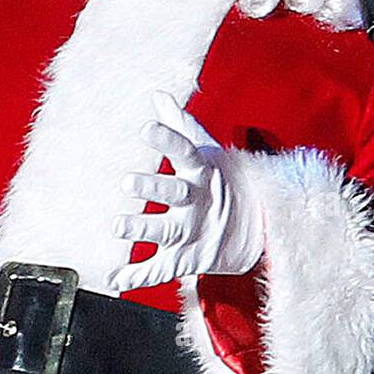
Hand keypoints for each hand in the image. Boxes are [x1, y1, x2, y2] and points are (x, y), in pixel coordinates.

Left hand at [106, 92, 264, 291]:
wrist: (257, 229)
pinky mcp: (188, 259)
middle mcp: (198, 201)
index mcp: (202, 172)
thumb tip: (158, 96)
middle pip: (175, 193)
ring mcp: (193, 231)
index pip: (185, 151)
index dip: (167, 140)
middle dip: (152, 187)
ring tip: (117, 225)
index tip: (146, 127)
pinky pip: (162, 269)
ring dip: (141, 228)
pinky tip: (115, 277)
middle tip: (127, 181)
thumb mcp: (207, 153)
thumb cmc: (223, 183)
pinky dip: (139, 276)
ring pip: (167, 230)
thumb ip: (180, 127)